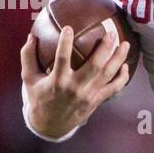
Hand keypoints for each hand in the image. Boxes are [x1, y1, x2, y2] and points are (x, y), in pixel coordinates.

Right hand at [19, 25, 130, 139]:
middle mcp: (75, 88)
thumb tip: (31, 36)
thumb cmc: (39, 98)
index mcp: (57, 81)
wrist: (49, 125)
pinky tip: (125, 67)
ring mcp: (88, 95)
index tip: (69, 27)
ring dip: (119, 59)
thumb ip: (28, 57)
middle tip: (111, 33)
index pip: (62, 58)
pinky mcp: (96, 102)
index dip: (65, 42)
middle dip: (105, 48)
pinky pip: (113, 89)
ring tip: (126, 44)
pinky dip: (122, 78)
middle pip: (95, 66)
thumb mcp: (29, 79)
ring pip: (107, 75)